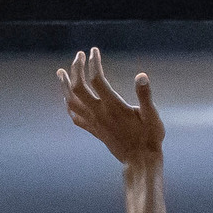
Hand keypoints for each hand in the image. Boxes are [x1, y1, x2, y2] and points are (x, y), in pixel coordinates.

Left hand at [56, 49, 164, 165]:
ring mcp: (94, 123)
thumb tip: (141, 76)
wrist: (141, 162)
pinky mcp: (94, 131)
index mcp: (114, 107)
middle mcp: (100, 113)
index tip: (94, 51)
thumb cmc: (149, 138)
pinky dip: (67, 104)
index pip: (96, 79)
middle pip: (78, 87)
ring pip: (71, 101)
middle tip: (79, 55)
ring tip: (61, 72)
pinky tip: (66, 98)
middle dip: (76, 68)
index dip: (94, 63)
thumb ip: (145, 96)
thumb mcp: (152, 116)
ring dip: (64, 85)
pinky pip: (74, 116)